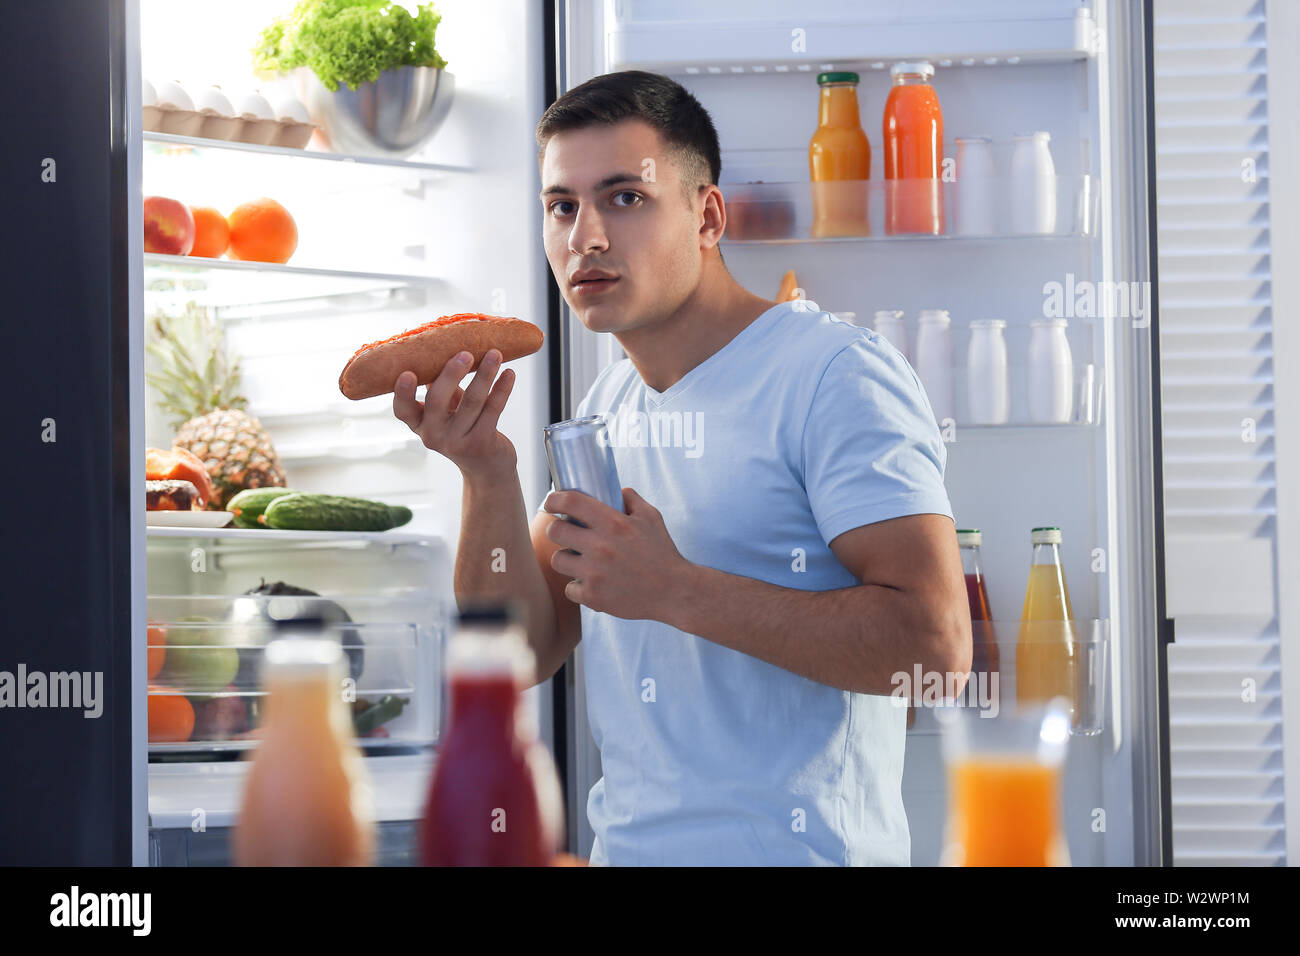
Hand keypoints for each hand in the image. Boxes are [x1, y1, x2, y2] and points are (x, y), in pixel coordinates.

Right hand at [393, 348, 516, 477]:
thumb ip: (442, 388)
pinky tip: (509, 373)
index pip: (403, 410)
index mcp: (420, 424)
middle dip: (451, 373)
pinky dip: (502, 389)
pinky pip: (493, 410)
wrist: (486, 467)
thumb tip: (439, 351)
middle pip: (437, 399)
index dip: (402, 393)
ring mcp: (457, 441)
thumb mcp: (446, 413)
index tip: (408, 373)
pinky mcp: (481, 443)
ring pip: (471, 401)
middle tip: (466, 353)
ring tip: (495, 354)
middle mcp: (434, 435)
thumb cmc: (464, 431)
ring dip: (485, 374)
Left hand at [543, 487, 691, 621]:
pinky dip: (578, 586)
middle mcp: (600, 546)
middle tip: (565, 532)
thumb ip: (631, 500)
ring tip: (579, 560)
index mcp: (613, 523)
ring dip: (566, 558)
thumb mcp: (652, 517)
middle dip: (557, 529)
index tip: (552, 502)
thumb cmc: (662, 552)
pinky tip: (592, 582)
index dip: (554, 499)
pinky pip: (569, 588)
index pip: (570, 502)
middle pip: (554, 531)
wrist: (673, 591)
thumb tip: (616, 491)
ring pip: (558, 560)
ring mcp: (594, 573)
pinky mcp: (593, 596)